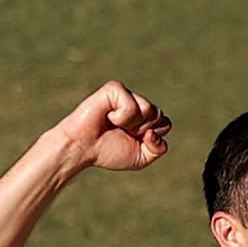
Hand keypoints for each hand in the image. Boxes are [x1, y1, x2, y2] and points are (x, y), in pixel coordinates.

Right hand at [56, 80, 171, 172]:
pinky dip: (121, 117)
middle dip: (142, 131)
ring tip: (114, 124)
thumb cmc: (108, 151)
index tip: (134, 140)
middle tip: (122, 132)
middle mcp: (137, 102)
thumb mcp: (140, 158)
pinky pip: (131, 106)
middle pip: (159, 115)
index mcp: (145, 117)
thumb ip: (157, 149)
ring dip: (132, 125)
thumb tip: (154, 133)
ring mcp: (126, 93)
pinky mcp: (114, 88)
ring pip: (148, 109)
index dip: (152, 138)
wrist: (82, 148)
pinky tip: (108, 116)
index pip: (165, 124)